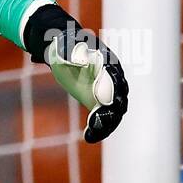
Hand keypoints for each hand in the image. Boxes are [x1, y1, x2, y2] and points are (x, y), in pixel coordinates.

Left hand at [45, 28, 128, 144]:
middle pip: (120, 97)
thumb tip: (80, 61)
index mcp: (107, 61)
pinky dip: (100, 128)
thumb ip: (72, 52)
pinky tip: (88, 136)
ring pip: (115, 111)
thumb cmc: (63, 45)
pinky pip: (105, 118)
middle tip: (97, 122)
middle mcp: (113, 77)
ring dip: (106, 124)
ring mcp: (108, 91)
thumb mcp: (64, 46)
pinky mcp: (100, 102)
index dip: (112, 89)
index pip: (114, 77)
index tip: (106, 101)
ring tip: (91, 134)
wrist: (62, 51)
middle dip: (112, 111)